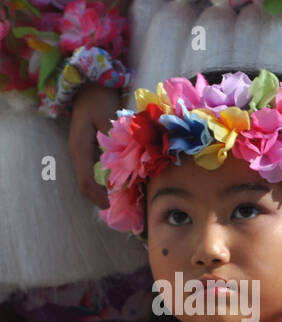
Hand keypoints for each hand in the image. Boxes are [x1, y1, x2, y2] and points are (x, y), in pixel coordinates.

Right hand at [67, 84, 122, 208]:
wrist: (91, 84)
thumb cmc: (100, 98)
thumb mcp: (111, 120)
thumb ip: (120, 142)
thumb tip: (133, 166)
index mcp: (80, 148)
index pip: (86, 182)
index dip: (99, 198)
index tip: (116, 207)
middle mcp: (79, 153)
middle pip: (88, 184)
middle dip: (106, 198)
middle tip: (128, 209)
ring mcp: (84, 152)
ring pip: (93, 179)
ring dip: (109, 190)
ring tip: (129, 199)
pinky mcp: (91, 149)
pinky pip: (98, 170)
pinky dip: (111, 179)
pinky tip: (127, 183)